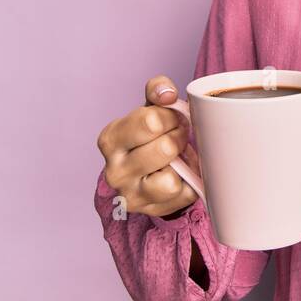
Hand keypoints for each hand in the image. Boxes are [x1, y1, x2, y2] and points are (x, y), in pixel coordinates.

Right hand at [96, 76, 201, 217]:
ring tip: (178, 157)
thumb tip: (167, 93)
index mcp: (110, 139)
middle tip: (178, 137)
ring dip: (182, 164)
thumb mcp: (151, 107)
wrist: (152, 169)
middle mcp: (114, 171)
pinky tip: (181, 174)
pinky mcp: (153, 211)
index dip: (171, 116)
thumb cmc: (151, 134)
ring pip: (169, 181)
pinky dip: (189, 181)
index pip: (151, 121)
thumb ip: (158, 89)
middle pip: (165, 148)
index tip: (171, 119)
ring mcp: (132, 195)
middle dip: (179, 138)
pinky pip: (184, 194)